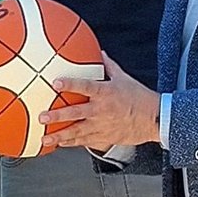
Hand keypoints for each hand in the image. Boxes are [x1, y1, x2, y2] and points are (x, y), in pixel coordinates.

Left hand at [39, 53, 161, 151]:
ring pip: (77, 132)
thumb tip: (100, 53)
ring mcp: (102, 126)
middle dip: (58, 116)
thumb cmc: (140, 98)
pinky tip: (60, 144)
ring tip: (45, 138)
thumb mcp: (124, 79)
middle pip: (76, 113)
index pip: (85, 86)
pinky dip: (72, 143)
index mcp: (105, 93)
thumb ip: (109, 67)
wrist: (154, 119)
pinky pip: (86, 141)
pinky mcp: (105, 137)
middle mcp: (101, 110)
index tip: (55, 83)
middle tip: (42, 117)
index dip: (70, 84)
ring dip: (60, 135)